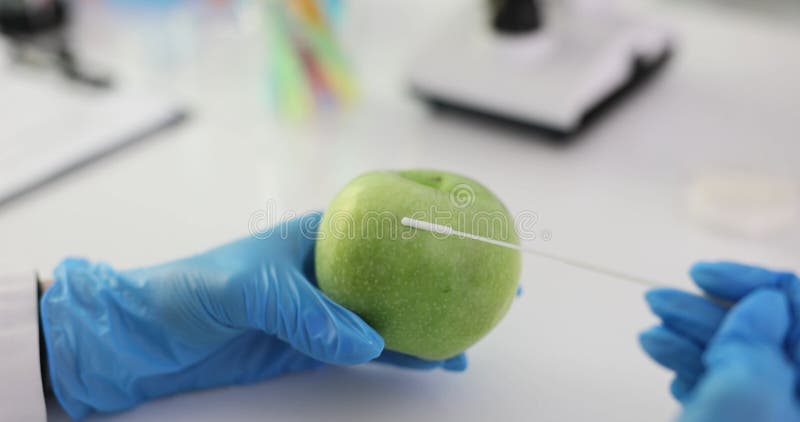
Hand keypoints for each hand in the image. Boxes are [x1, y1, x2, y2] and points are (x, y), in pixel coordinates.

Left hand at [41, 212, 465, 419]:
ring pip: (393, 310)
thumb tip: (366, 340)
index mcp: (315, 235)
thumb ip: (305, 311)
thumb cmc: (183, 291)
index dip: (431, 218)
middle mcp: (329, 267)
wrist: (145, 341)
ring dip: (435, 318)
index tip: (474, 225)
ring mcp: (327, 308)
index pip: (383, 217)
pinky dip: (407, 354)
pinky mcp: (318, 344)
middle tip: (494, 281)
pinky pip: (373, 348)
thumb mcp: (244, 289)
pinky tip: (436, 358)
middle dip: (446, 272)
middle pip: (400, 267)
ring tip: (478, 324)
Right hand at [640, 262, 799, 420]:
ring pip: (735, 356)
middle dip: (704, 310)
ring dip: (686, 336)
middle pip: (761, 330)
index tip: (697, 273)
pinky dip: (689, 367)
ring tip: (649, 337)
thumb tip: (765, 302)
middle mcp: (795, 397)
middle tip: (655, 301)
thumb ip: (755, 347)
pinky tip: (664, 363)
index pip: (795, 306)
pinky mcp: (738, 421)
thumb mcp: (741, 398)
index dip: (747, 282)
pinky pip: (722, 384)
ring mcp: (767, 412)